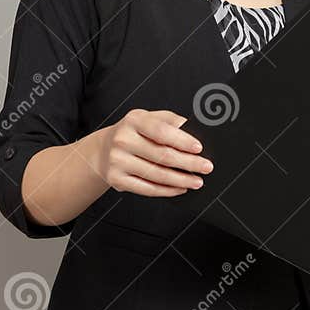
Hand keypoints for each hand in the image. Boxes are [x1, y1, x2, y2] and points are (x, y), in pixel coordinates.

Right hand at [96, 109, 214, 196]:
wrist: (103, 150)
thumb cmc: (134, 133)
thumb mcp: (149, 118)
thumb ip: (171, 121)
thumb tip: (194, 131)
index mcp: (134, 120)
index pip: (162, 131)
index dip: (182, 141)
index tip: (199, 148)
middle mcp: (123, 140)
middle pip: (162, 155)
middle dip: (189, 163)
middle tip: (206, 167)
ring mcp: (118, 161)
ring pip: (157, 175)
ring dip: (181, 180)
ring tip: (197, 181)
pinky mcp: (117, 179)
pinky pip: (147, 188)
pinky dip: (167, 191)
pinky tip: (180, 188)